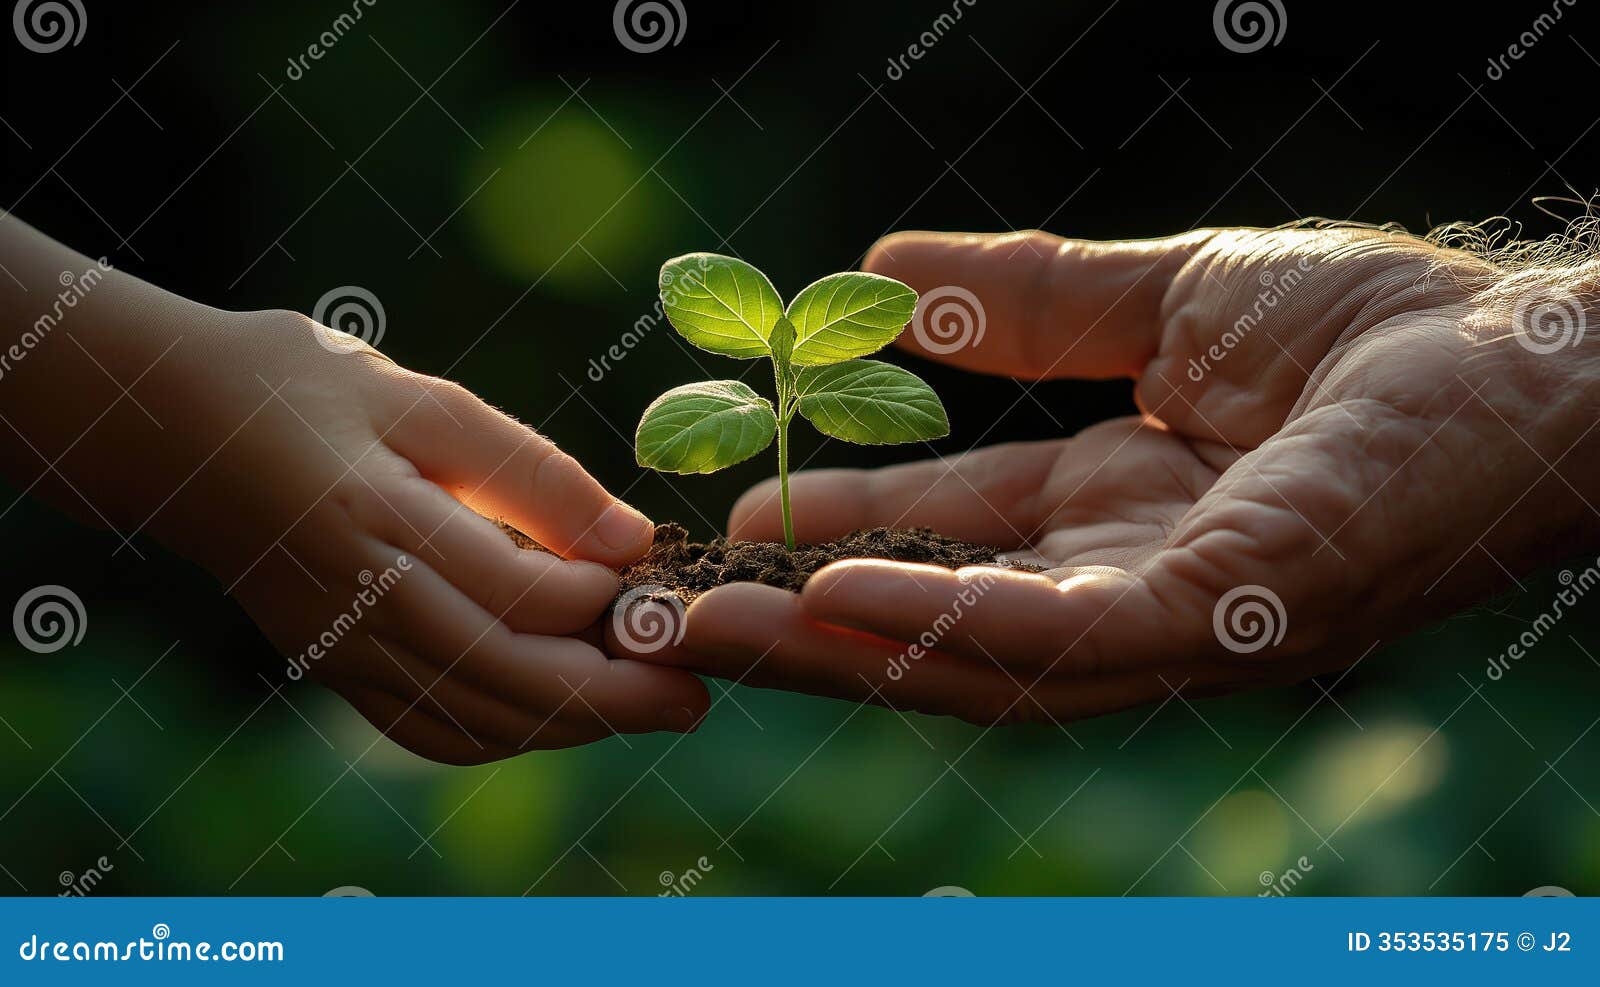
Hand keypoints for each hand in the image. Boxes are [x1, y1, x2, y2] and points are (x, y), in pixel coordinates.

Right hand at [0, 216, 707, 762]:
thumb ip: (533, 476)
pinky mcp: (332, 670)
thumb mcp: (427, 402)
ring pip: (474, 722)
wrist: (176, 429)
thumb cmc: (306, 390)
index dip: (600, 600)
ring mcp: (339, 652)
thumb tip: (635, 542)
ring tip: (648, 707)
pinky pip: (428, 731)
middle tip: (696, 700)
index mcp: (379, 522)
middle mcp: (357, 606)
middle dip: (615, 701)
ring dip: (572, 727)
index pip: (518, 592)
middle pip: (507, 682)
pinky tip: (559, 718)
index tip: (661, 583)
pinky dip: (504, 737)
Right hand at [616, 226, 1599, 723]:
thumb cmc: (1377, 329)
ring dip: (836, 648)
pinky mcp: (1222, 614)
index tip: (734, 515)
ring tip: (715, 622)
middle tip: (676, 608)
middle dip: (805, 624)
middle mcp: (1132, 592)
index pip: (950, 544)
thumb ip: (1030, 302)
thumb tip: (881, 276)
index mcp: (1120, 522)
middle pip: (939, 626)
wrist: (1531, 351)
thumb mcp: (1166, 299)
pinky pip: (1058, 638)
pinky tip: (839, 600)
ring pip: (973, 658)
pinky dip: (940, 623)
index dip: (841, 535)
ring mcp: (1174, 620)